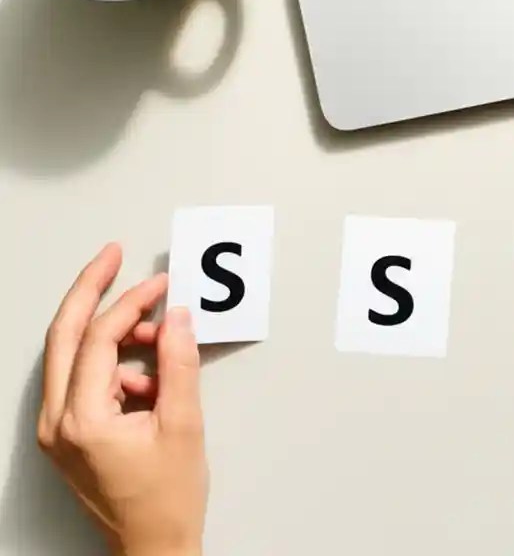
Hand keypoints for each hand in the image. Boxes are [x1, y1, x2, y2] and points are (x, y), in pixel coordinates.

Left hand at [37, 244, 207, 555]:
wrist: (153, 546)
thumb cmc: (166, 500)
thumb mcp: (184, 425)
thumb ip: (180, 364)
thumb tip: (177, 320)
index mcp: (82, 420)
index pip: (99, 340)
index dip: (131, 304)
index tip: (159, 285)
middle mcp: (58, 423)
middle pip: (64, 336)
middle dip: (90, 291)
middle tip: (112, 257)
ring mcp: (58, 429)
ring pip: (74, 357)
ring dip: (114, 339)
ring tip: (159, 346)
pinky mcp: (69, 434)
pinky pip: (85, 381)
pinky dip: (116, 368)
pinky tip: (150, 383)